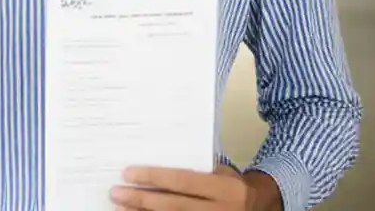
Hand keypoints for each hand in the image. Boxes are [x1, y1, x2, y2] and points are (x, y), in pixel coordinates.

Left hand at [110, 164, 252, 210]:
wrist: (258, 207)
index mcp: (226, 189)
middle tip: (116, 193)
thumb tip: (152, 168)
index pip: (183, 181)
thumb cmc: (231, 186)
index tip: (128, 173)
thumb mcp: (220, 173)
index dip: (154, 177)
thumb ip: (194, 172)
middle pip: (174, 206)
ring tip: (120, 208)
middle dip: (142, 200)